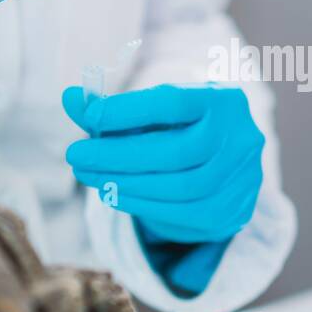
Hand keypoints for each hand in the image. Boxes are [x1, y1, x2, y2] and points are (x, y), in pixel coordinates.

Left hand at [62, 84, 264, 244]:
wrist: (225, 165)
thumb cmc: (182, 129)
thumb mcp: (154, 112)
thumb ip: (114, 107)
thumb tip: (70, 98)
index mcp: (224, 100)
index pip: (174, 103)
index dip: (129, 110)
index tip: (89, 117)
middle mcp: (240, 139)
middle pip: (175, 151)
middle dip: (118, 155)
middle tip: (76, 155)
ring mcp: (241, 179)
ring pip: (178, 187)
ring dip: (125, 184)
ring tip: (89, 176)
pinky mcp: (230, 212)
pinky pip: (180, 213)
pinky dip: (140, 204)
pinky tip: (112, 193)